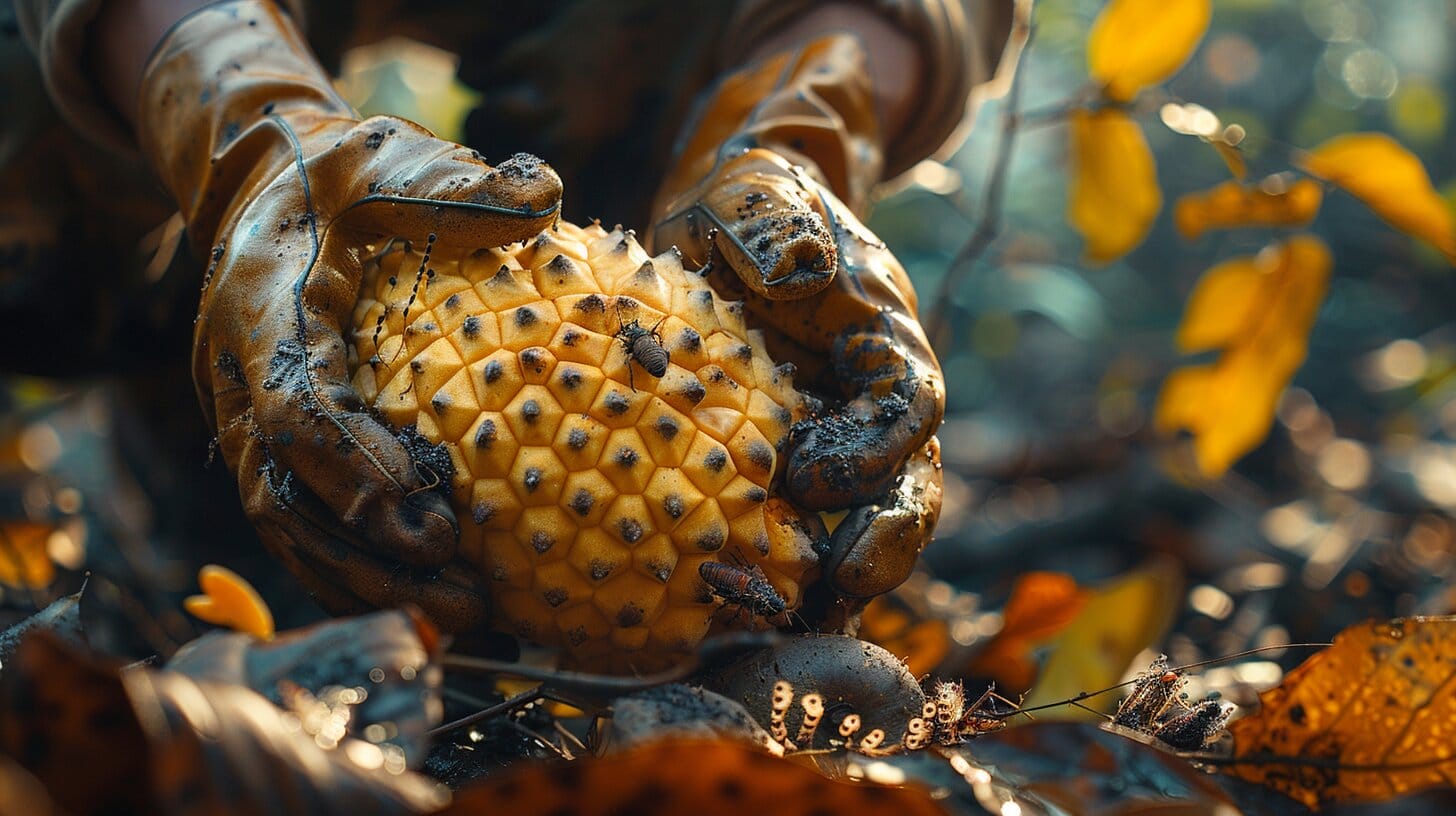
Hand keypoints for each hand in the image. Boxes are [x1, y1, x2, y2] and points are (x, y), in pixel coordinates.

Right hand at [134, 1, 561, 628]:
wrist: (256, 181)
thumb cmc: (335, 173)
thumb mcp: (387, 160)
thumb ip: (457, 183)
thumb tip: (549, 194)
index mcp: (264, 311)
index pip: (298, 410)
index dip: (355, 467)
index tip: (431, 513)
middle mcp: (238, 376)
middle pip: (288, 498)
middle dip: (373, 559)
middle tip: (467, 597)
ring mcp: (242, 414)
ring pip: (288, 525)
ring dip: (365, 580)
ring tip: (461, 616)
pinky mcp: (262, 435)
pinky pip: (297, 518)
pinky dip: (350, 564)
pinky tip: (421, 592)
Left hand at [650, 32, 944, 603]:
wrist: (727, 226)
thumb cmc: (747, 204)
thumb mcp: (757, 195)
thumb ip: (776, 226)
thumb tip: (792, 267)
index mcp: (882, 335)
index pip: (908, 400)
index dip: (877, 446)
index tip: (811, 475)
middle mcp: (871, 397)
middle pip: (905, 480)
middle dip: (884, 538)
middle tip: (846, 587)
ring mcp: (837, 436)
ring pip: (862, 518)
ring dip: (840, 573)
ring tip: (804, 627)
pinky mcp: (789, 463)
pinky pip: (804, 525)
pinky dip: (790, 571)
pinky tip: (751, 617)